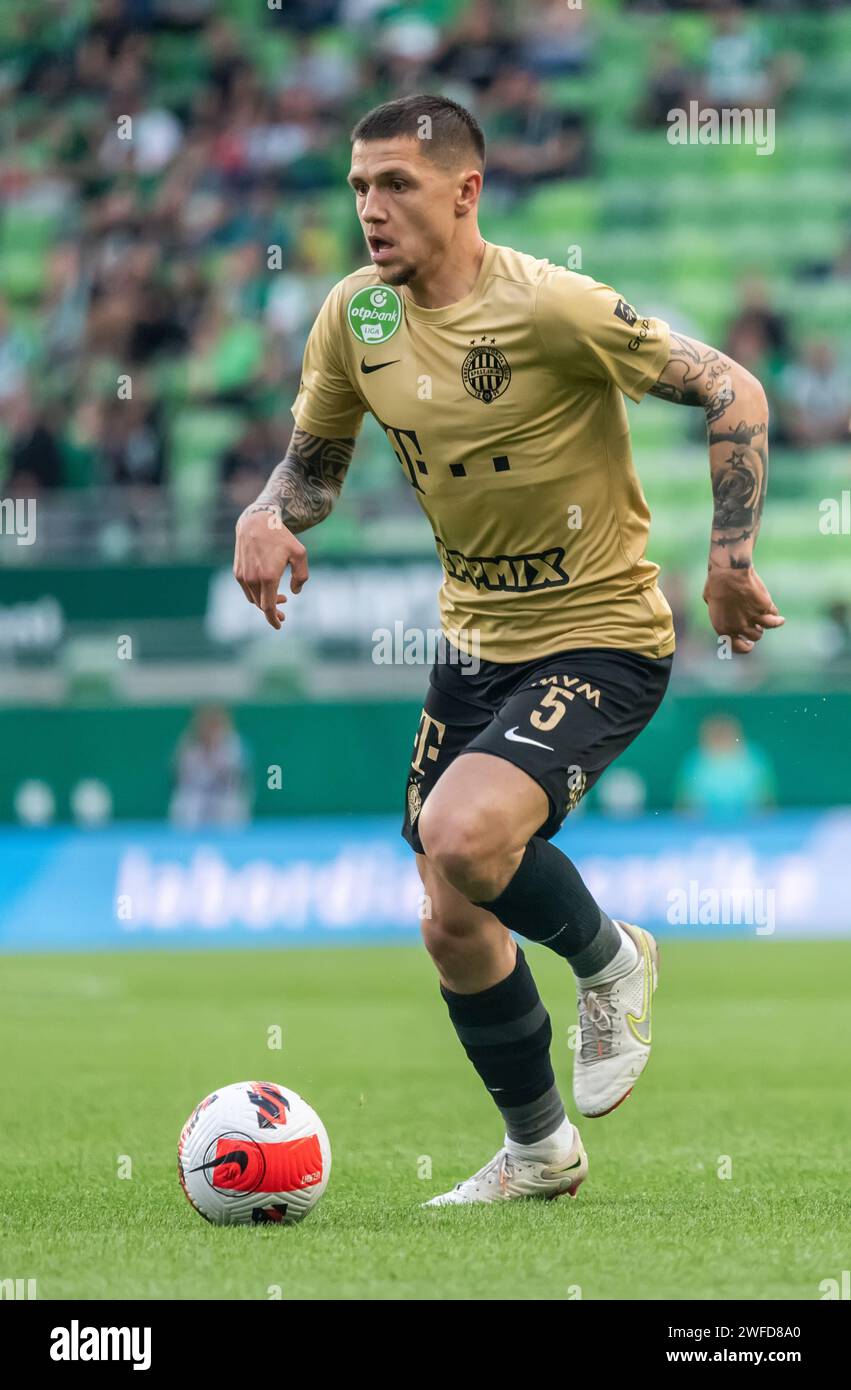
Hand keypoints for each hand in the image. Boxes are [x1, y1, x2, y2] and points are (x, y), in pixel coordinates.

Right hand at [233, 506, 307, 630]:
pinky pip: (247, 590)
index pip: (268, 607)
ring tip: (280, 598)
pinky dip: (257, 594)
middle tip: (284, 612)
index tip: (279, 625)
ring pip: (253, 599)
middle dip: (273, 611)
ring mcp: (243, 576)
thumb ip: (301, 576)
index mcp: (268, 577)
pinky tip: (267, 588)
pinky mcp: (237, 572)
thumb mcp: (300, 553)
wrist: (255, 522)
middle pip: (261, 605)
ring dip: (265, 602)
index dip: (273, 619)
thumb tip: (294, 593)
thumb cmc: (281, 537)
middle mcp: (253, 578)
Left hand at [703, 566, 784, 653]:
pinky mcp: (764, 608)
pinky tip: (776, 612)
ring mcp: (753, 618)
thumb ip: (719, 611)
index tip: (750, 644)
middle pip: (755, 636)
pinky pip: (774, 614)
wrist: (729, 572)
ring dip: (771, 623)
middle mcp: (738, 627)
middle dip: (756, 631)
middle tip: (758, 626)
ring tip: (777, 620)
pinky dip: (776, 613)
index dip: (745, 647)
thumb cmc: (716, 583)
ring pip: (767, 627)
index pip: (737, 647)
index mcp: (723, 628)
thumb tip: (724, 612)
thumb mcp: (710, 602)